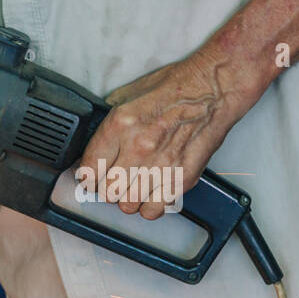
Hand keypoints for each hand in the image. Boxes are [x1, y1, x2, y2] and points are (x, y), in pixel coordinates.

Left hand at [78, 50, 264, 219]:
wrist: (212, 89)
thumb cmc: (174, 88)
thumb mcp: (127, 96)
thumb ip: (109, 125)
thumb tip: (96, 148)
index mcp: (120, 125)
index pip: (89, 168)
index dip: (86, 176)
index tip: (89, 177)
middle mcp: (138, 148)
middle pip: (107, 192)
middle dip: (105, 189)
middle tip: (110, 182)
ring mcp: (161, 165)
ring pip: (128, 205)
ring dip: (126, 199)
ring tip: (130, 188)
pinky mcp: (182, 177)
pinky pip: (155, 209)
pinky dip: (149, 206)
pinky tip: (149, 194)